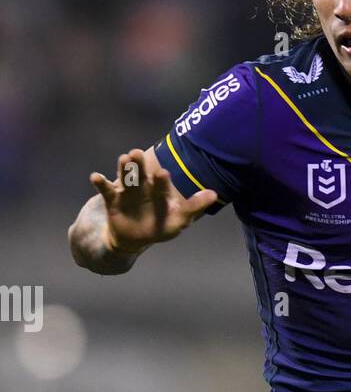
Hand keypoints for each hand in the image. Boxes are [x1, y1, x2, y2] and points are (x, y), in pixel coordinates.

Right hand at [89, 148, 218, 253]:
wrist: (134, 238)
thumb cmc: (160, 227)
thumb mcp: (179, 220)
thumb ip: (195, 206)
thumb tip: (214, 193)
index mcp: (160, 188)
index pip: (162, 182)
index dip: (162, 179)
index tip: (162, 173)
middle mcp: (144, 185)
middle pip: (141, 173)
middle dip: (139, 164)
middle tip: (136, 153)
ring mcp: (128, 191)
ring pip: (125, 176)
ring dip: (123, 168)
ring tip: (123, 159)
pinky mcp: (113, 199)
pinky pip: (105, 189)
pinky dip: (100, 182)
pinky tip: (95, 176)